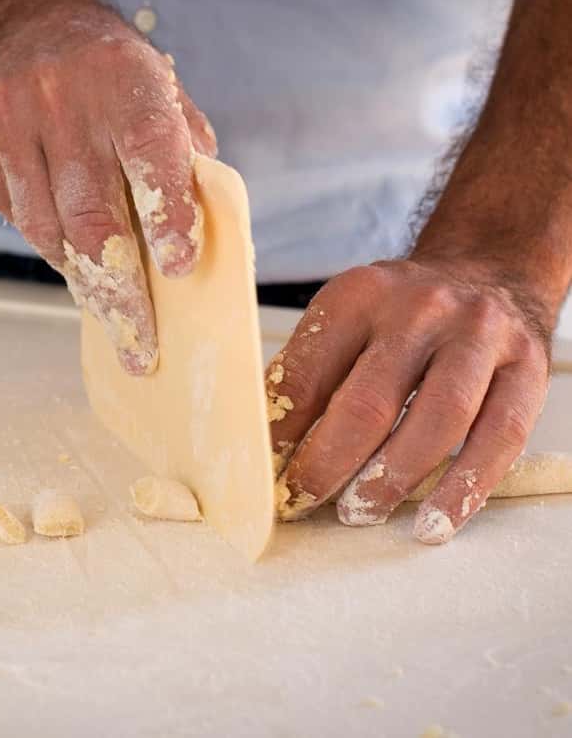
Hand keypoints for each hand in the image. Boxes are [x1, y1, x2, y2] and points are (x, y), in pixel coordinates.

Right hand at [0, 0, 215, 374]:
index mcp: (124, 80)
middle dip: (120, 290)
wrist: (13, 18)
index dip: (167, 215)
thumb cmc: (104, 64)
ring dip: (84, 282)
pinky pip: (18, 219)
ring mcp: (11, 124)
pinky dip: (53, 250)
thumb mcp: (158, 82)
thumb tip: (204, 222)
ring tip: (113, 317)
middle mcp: (63, 101)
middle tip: (141, 345)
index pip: (149, 155)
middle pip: (91, 215)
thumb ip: (183, 146)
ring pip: (48, 230)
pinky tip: (76, 266)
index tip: (179, 268)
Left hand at [269, 257, 550, 542]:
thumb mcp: (347, 320)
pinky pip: (499, 439)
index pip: (308, 373)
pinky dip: (464, 489)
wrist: (486, 272)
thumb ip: (310, 372)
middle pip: (368, 403)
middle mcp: (421, 308)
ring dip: (391, 481)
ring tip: (358, 512)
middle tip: (303, 500)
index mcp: (360, 294)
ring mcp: (480, 335)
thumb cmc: (401, 313)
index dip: (281, 433)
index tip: (267, 473)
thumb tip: (271, 445)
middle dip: (327, 464)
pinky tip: (436, 522)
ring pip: (436, 422)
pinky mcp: (527, 367)